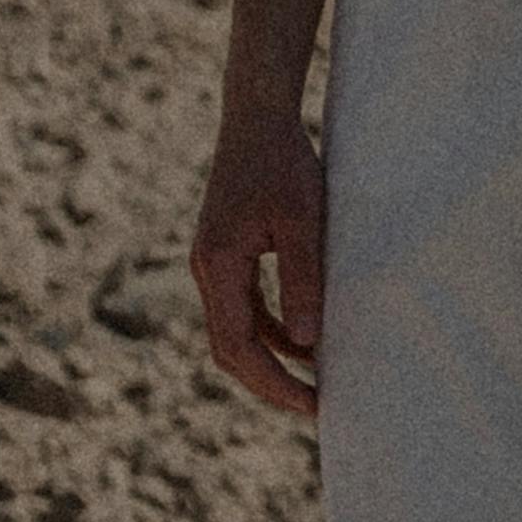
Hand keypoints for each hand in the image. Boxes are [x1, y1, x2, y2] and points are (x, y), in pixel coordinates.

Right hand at [192, 107, 326, 421]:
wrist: (257, 115)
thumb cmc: (283, 162)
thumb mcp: (303, 222)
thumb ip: (302, 280)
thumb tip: (307, 344)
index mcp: (217, 265)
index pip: (238, 347)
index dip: (274, 382)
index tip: (313, 404)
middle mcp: (207, 269)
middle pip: (230, 347)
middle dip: (270, 381)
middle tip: (315, 406)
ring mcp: (213, 262)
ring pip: (236, 329)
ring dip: (272, 357)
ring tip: (315, 380)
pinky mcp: (226, 252)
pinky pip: (244, 306)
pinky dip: (272, 328)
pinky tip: (305, 339)